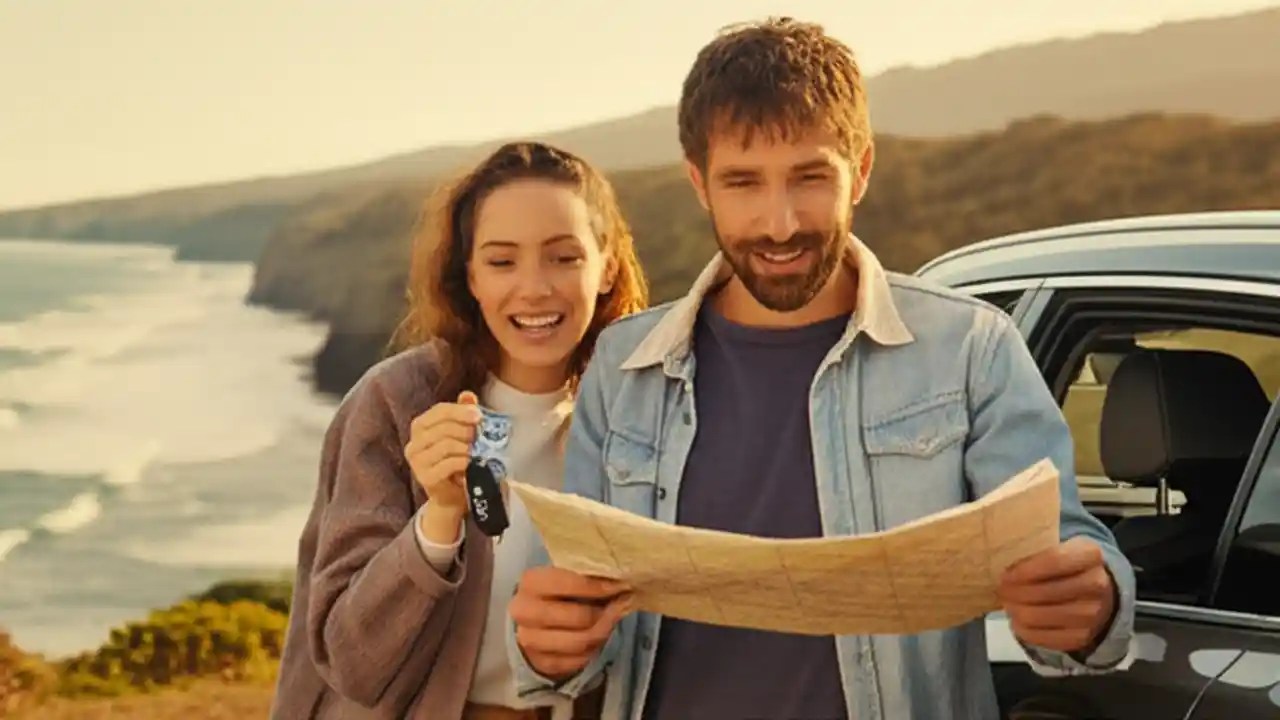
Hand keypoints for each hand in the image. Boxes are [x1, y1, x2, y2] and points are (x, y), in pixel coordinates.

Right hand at [405, 390, 480, 515]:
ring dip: (467, 447)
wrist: (453, 494)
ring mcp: (417, 461)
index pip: (439, 411)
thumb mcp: (462, 434)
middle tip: (480, 437)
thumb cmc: (457, 460)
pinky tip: (471, 463)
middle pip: (443, 428)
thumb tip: (468, 395)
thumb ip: (463, 414)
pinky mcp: (425, 477)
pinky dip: (464, 461)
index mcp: (420, 426)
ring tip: (478, 451)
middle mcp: (413, 443)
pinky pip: (447, 464)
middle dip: (466, 430)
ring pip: (446, 445)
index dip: (460, 411)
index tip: (478, 415)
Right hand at [510, 567, 633, 680]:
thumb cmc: (555, 592)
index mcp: (531, 582)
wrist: (532, 621)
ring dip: (602, 632)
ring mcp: (530, 640)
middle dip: (604, 613)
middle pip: (579, 618)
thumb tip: (620, 583)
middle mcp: (524, 611)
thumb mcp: (565, 576)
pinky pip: (579, 660)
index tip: (619, 586)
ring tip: (611, 622)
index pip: (569, 583)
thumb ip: (588, 577)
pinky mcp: (541, 663)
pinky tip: (597, 636)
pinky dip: (594, 649)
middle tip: (618, 607)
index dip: (598, 586)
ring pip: (581, 642)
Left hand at [997, 537, 1117, 653]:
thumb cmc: (1068, 565)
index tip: (1006, 574)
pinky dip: (1024, 630)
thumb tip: (1002, 563)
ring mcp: (1092, 614)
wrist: (1099, 592)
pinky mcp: (1083, 637)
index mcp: (1090, 555)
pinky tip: (1017, 620)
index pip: (1054, 561)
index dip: (1025, 570)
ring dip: (1016, 611)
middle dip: (1014, 592)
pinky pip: (1044, 638)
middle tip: (1001, 590)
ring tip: (1007, 603)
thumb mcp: (1059, 546)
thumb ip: (1035, 551)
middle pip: (1043, 592)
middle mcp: (1096, 585)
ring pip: (1039, 616)